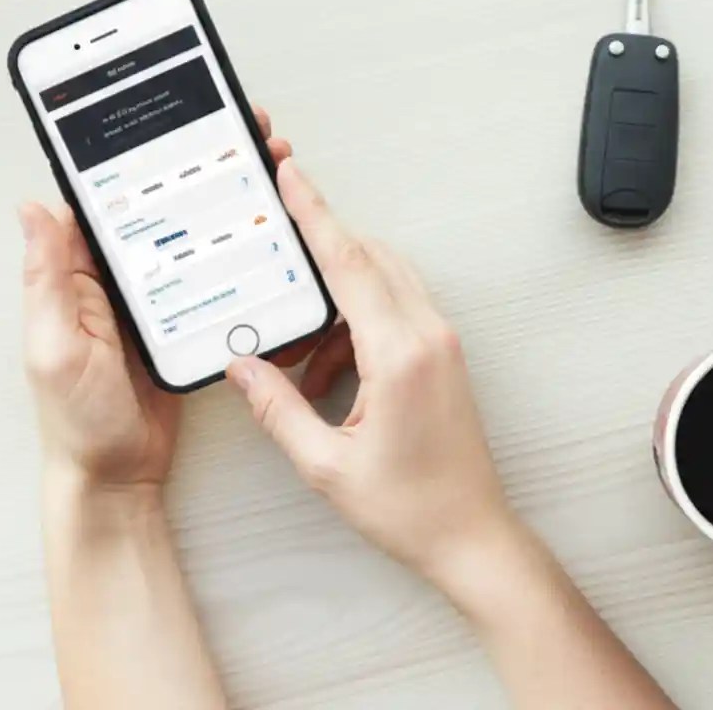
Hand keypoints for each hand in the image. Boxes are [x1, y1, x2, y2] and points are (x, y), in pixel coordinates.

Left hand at [22, 106, 298, 486]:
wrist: (118, 478)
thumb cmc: (78, 422)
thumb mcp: (55, 348)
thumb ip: (46, 279)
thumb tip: (32, 207)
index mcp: (75, 274)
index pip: (103, 201)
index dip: (135, 160)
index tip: (172, 126)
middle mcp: (112, 279)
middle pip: (154, 209)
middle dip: (193, 170)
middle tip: (239, 135)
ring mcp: (149, 300)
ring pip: (185, 237)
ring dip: (218, 203)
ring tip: (260, 170)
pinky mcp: (180, 322)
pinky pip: (205, 276)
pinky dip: (230, 252)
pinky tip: (260, 233)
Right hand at [225, 159, 514, 585]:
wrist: (471, 535)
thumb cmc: (410, 508)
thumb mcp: (325, 465)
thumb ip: (277, 407)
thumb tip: (241, 367)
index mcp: (399, 355)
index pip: (349, 263)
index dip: (315, 215)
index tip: (292, 177)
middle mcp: (428, 337)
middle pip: (367, 259)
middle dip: (317, 251)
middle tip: (274, 255)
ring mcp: (441, 343)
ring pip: (382, 281)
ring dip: (336, 296)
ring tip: (299, 350)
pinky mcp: (443, 357)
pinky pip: (395, 310)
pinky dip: (356, 322)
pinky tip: (327, 372)